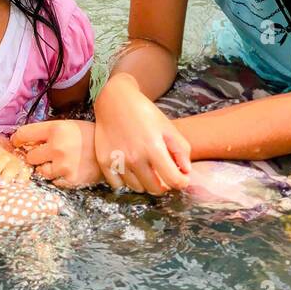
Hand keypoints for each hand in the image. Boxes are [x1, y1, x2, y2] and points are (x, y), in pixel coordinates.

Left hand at [11, 119, 101, 188]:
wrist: (113, 151)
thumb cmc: (89, 136)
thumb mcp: (68, 126)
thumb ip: (48, 132)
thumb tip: (25, 140)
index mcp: (55, 129)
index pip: (23, 134)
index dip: (18, 140)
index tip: (17, 143)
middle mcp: (56, 147)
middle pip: (30, 157)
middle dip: (36, 156)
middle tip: (46, 155)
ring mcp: (63, 165)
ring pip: (41, 171)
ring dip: (47, 168)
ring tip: (61, 163)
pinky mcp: (70, 179)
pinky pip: (54, 181)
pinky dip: (59, 177)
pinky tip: (70, 170)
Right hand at [92, 76, 191, 195]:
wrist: (115, 100)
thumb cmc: (144, 112)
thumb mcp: (167, 127)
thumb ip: (181, 149)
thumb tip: (186, 172)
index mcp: (154, 148)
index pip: (173, 180)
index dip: (181, 183)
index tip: (182, 180)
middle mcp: (135, 158)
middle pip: (155, 188)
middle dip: (163, 185)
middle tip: (163, 175)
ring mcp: (118, 161)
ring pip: (137, 188)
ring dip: (145, 183)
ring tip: (146, 170)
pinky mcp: (104, 162)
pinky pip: (118, 185)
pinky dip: (125, 181)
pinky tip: (130, 170)